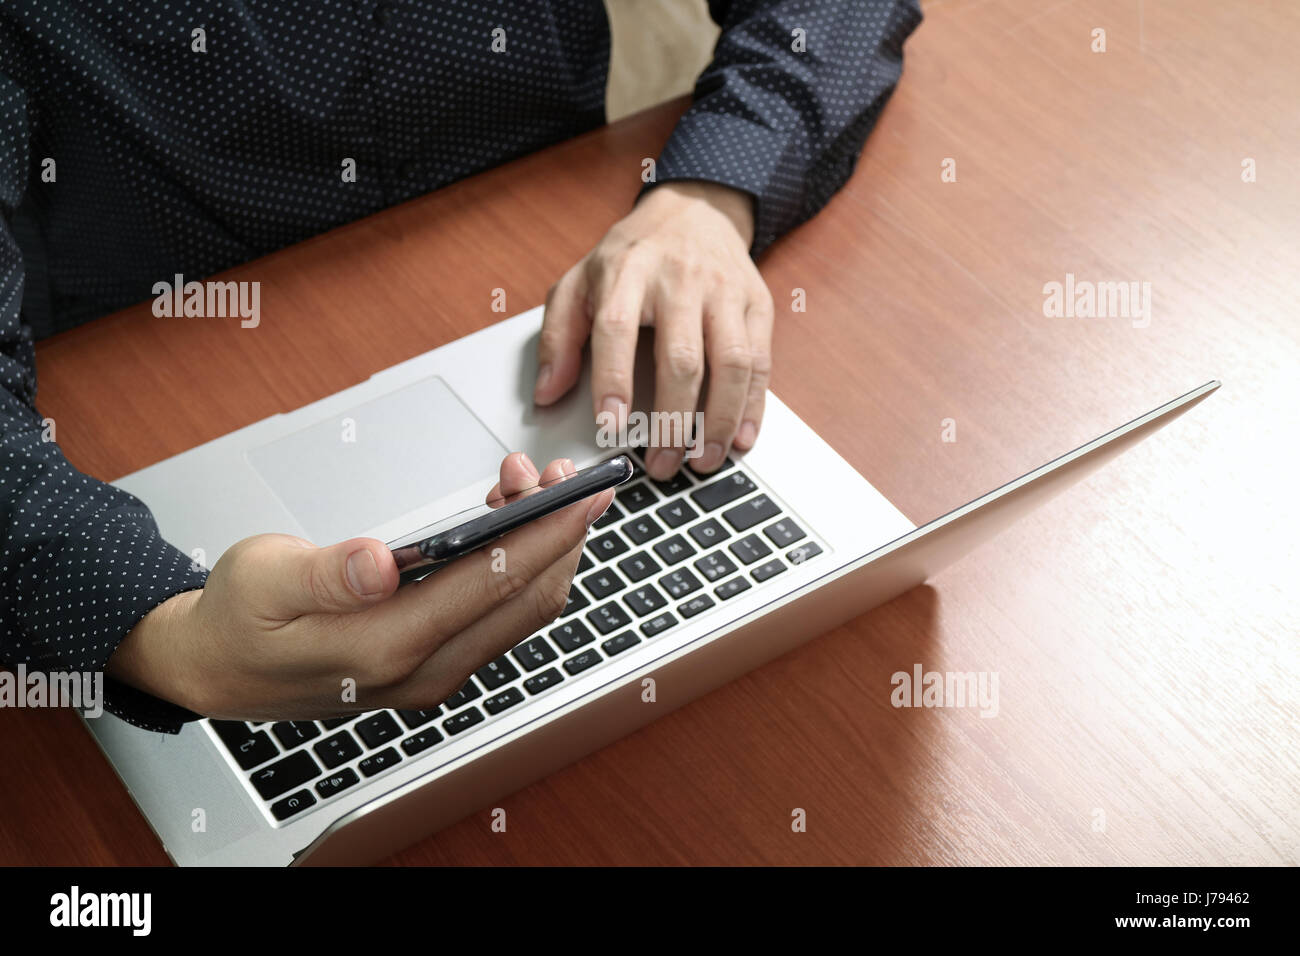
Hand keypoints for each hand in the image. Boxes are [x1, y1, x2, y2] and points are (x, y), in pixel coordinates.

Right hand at [106, 453, 613, 720]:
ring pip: (521, 608)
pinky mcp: (437, 663)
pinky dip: (518, 564)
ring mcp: (436, 672)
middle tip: (558, 473)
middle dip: (556, 531)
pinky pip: (500, 614)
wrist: (219, 670)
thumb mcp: (261, 580)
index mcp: (386, 648)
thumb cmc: (238, 619)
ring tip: (527, 482)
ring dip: (541, 545)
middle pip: (527, 600)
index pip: (492, 585)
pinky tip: (505, 520)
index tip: (584, 495)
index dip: (547, 535)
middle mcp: (425, 671)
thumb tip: (379, 564)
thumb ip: (323, 575)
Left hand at [534, 181, 774, 480]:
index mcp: (627, 272)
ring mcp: (724, 292)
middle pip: (682, 358)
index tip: (611, 427)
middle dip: (672, 421)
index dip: (613, 381)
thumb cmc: (632, 255)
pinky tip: (740, 437)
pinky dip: (753, 406)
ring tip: (702, 459)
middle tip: (660, 464)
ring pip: (731, 364)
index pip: (616, 329)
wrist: (695, 210)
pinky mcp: (756, 305)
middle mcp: (680, 280)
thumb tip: (547, 392)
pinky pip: (760, 362)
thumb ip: (559, 337)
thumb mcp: (580, 282)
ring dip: (718, 421)